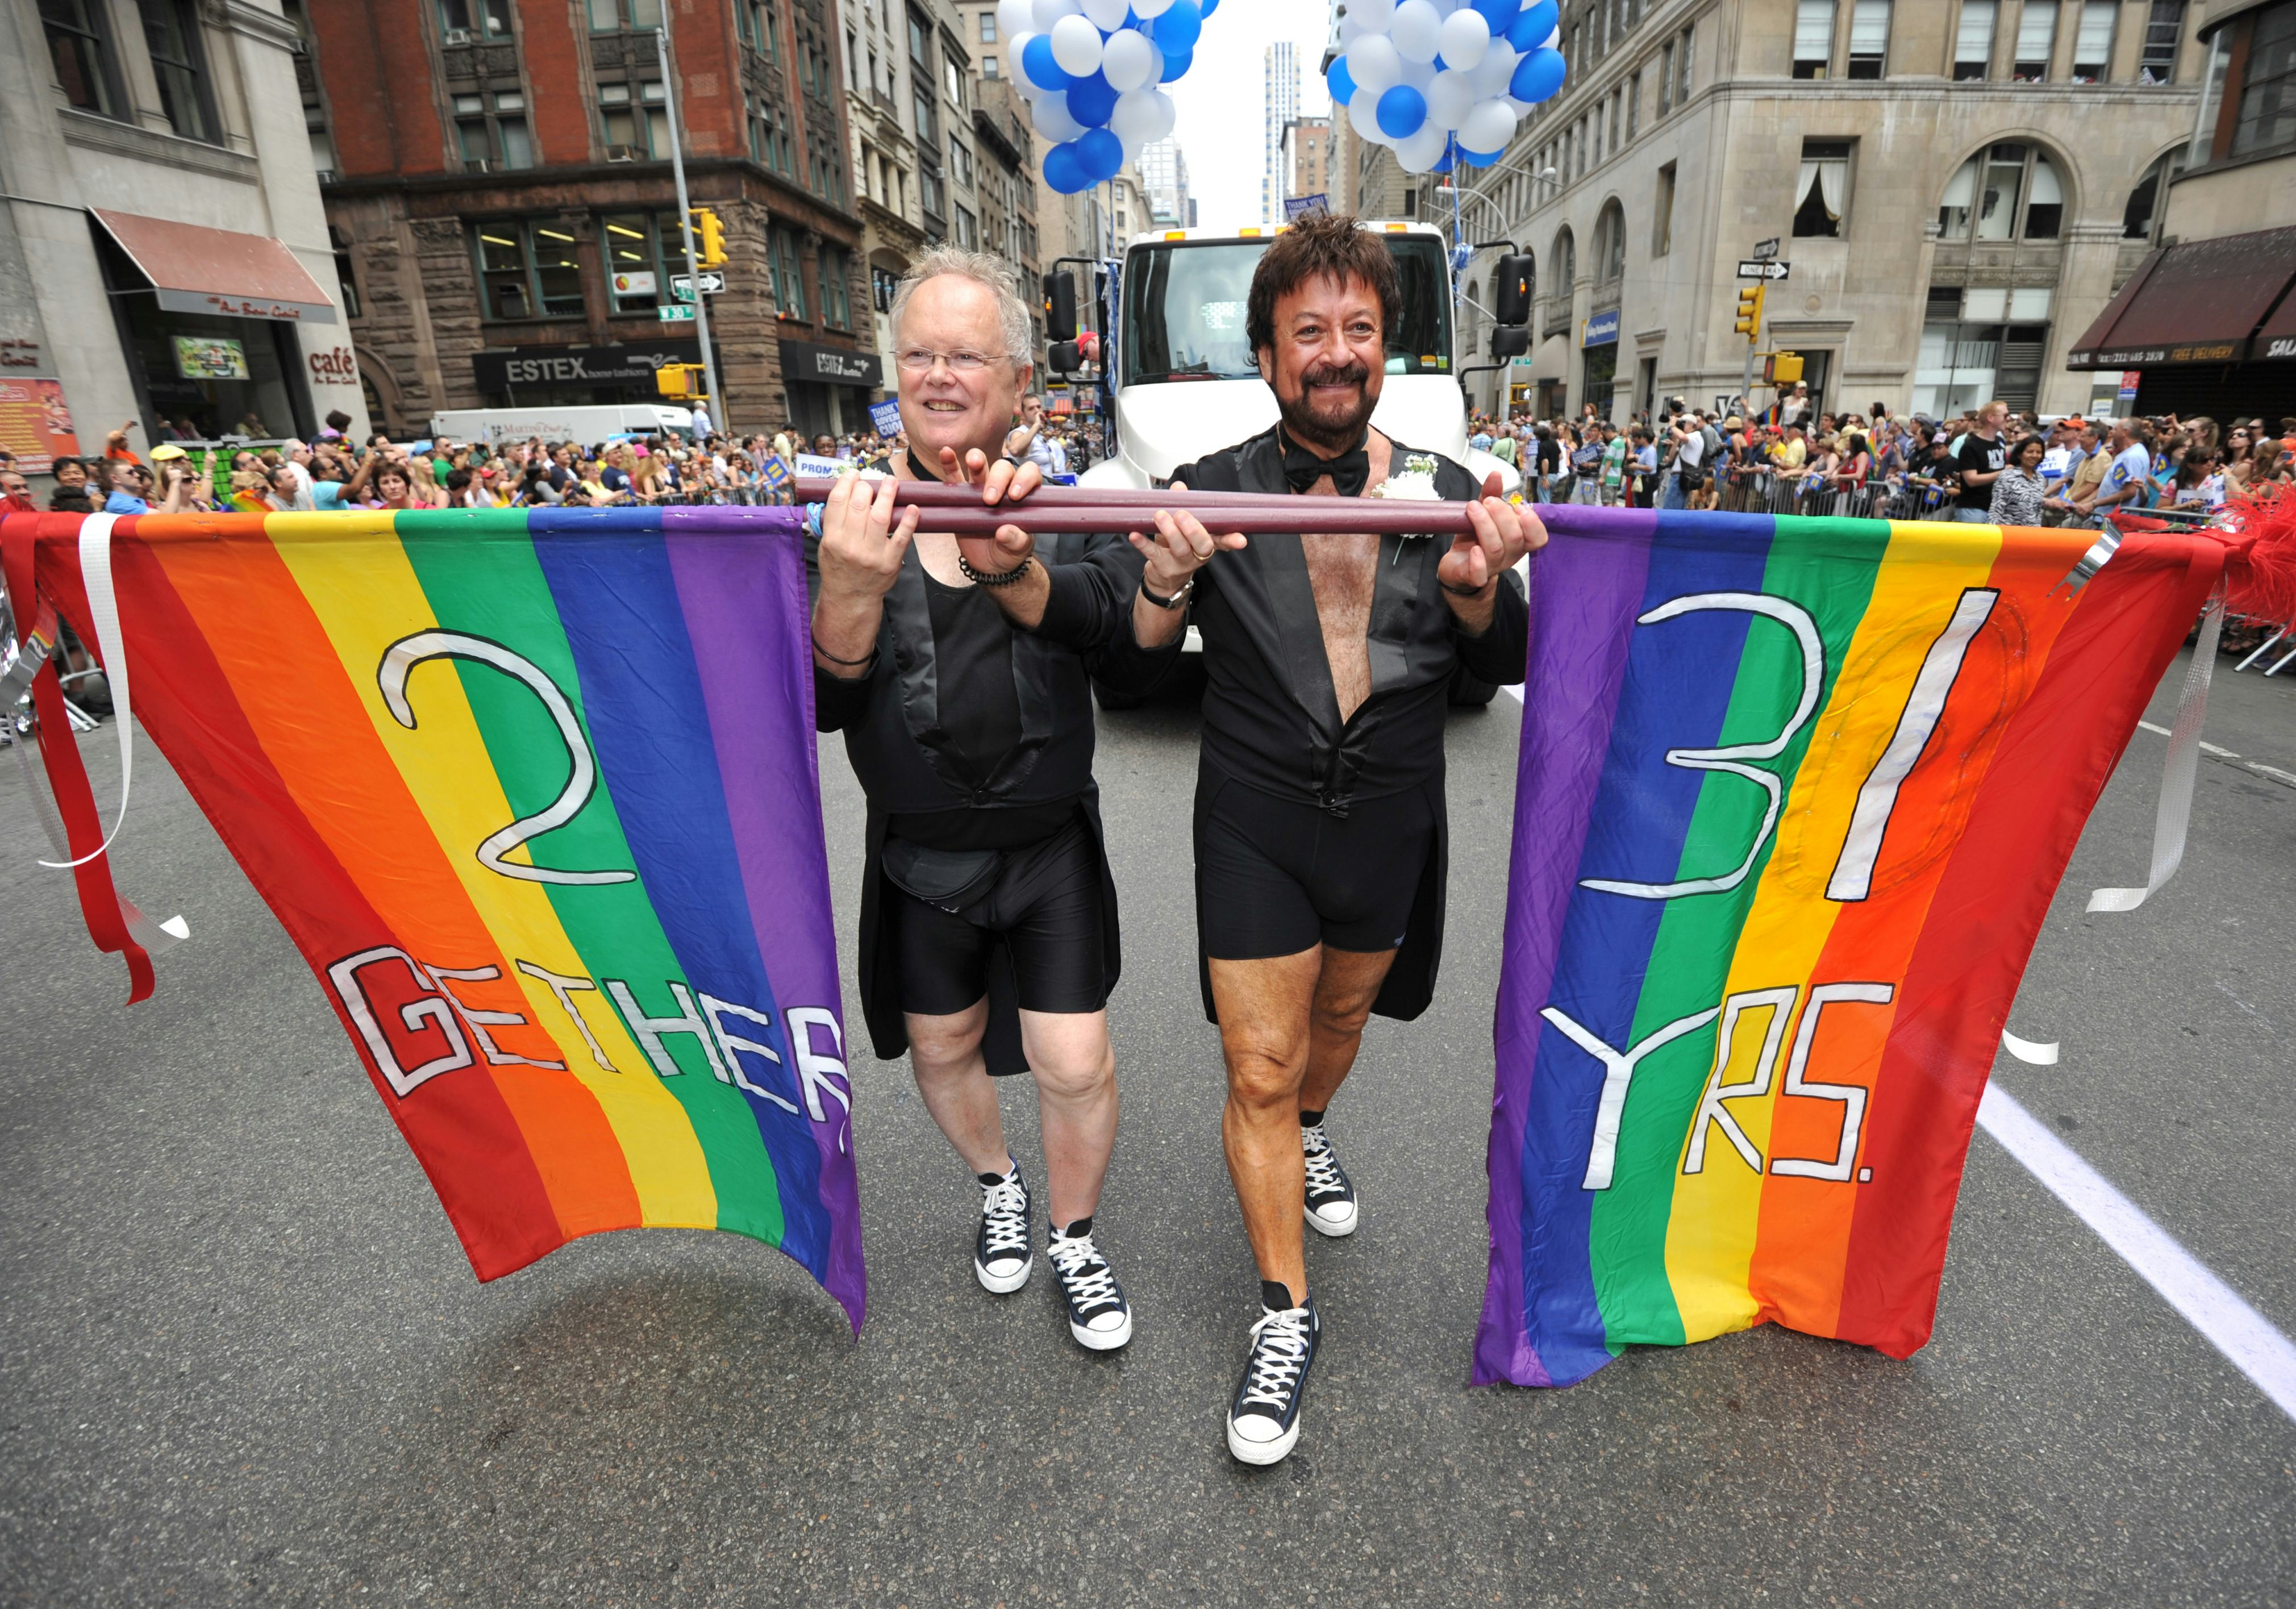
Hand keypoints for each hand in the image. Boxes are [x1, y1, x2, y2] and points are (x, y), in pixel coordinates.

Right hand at [816, 472, 914, 602]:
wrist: (850, 598)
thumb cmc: (839, 568)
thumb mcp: (826, 546)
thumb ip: (833, 522)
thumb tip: (843, 491)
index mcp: (832, 539)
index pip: (838, 502)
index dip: (846, 482)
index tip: (853, 475)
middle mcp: (851, 546)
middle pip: (858, 505)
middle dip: (865, 487)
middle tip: (871, 482)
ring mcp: (872, 554)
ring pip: (880, 517)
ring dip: (887, 495)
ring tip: (892, 482)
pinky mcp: (890, 562)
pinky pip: (901, 537)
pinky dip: (909, 521)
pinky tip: (913, 508)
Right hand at [941, 445, 1038, 577]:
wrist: (989, 564)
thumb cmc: (1009, 551)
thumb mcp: (1018, 550)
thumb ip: (1017, 541)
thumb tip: (1005, 532)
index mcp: (1023, 496)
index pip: (1029, 474)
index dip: (1024, 479)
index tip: (1014, 496)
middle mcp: (1003, 487)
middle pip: (1002, 468)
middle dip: (997, 479)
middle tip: (990, 500)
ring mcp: (980, 489)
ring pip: (979, 466)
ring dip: (977, 460)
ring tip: (973, 461)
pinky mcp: (960, 496)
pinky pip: (954, 477)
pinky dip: (950, 464)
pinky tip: (946, 453)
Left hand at [1128, 480, 1246, 592]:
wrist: (1163, 577)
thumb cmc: (1174, 547)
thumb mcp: (1181, 526)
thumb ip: (1183, 504)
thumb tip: (1179, 487)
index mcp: (1206, 543)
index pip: (1222, 540)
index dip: (1232, 539)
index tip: (1241, 539)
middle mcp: (1197, 554)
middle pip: (1203, 545)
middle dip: (1194, 529)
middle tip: (1182, 514)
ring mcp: (1180, 563)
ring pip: (1180, 548)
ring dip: (1170, 531)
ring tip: (1160, 516)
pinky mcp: (1162, 566)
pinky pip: (1153, 554)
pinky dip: (1143, 543)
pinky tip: (1134, 534)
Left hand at [1438, 472, 1545, 594]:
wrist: (1456, 565)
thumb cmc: (1475, 539)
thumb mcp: (1484, 515)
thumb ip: (1491, 495)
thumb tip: (1496, 474)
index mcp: (1518, 541)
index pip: (1538, 538)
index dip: (1532, 522)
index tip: (1517, 505)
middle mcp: (1509, 556)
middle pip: (1515, 538)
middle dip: (1502, 516)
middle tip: (1487, 501)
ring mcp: (1492, 567)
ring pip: (1496, 548)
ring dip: (1485, 525)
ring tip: (1472, 508)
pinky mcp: (1473, 576)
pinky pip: (1480, 574)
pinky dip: (1478, 561)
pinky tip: (1474, 549)